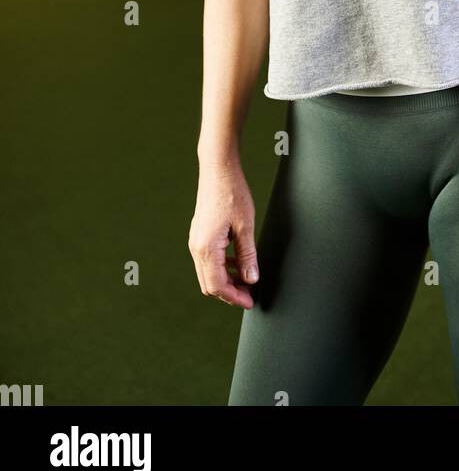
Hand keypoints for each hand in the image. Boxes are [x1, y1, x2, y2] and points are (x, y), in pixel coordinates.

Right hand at [189, 161, 258, 308]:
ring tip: (246, 280)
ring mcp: (195, 241)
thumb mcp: (245, 225)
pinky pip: (207, 260)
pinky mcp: (199, 235)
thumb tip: (251, 279)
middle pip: (209, 284)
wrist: (218, 169)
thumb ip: (247, 255)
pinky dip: (221, 267)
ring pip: (207, 273)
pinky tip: (237, 262)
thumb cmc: (232, 193)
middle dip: (229, 293)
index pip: (217, 286)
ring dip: (226, 281)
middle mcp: (196, 248)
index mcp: (207, 248)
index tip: (250, 301)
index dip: (234, 297)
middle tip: (250, 294)